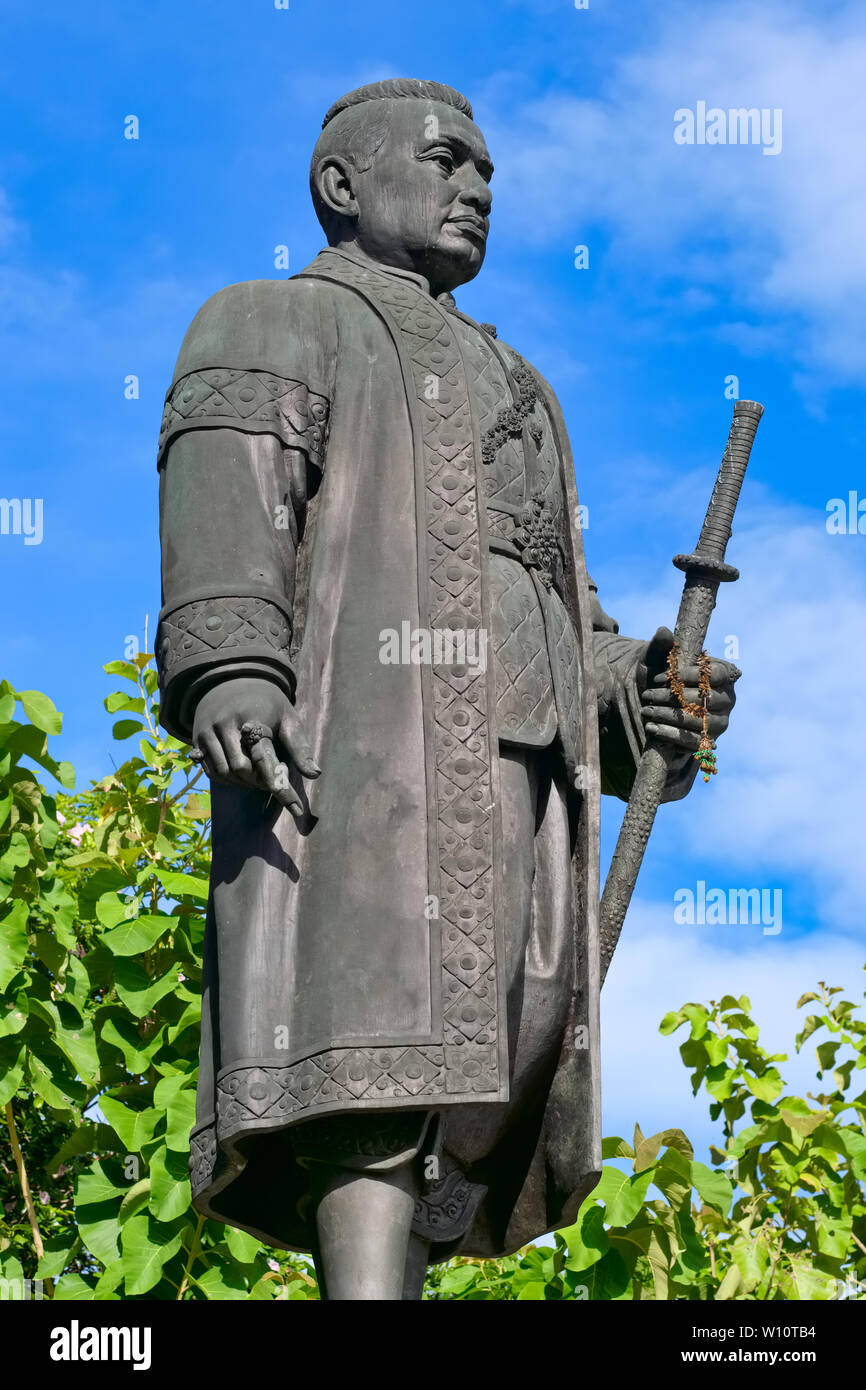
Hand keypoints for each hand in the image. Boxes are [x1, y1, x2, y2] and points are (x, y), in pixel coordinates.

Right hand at [191, 677, 319, 815]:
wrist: (230, 682)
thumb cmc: (266, 705)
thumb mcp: (287, 718)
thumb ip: (299, 746)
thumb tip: (315, 774)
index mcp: (253, 718)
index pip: (266, 759)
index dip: (281, 786)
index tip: (297, 809)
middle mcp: (227, 725)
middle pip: (243, 770)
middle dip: (260, 783)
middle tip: (273, 782)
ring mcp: (208, 732)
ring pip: (225, 773)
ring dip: (244, 784)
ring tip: (258, 778)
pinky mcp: (197, 741)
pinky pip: (212, 772)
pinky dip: (228, 780)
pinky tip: (241, 776)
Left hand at [637, 626, 739, 753]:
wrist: (655, 707)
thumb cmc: (658, 679)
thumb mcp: (655, 662)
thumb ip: (660, 647)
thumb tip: (664, 632)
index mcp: (724, 674)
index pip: (715, 674)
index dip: (687, 676)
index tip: (659, 678)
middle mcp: (728, 698)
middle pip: (704, 698)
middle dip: (672, 697)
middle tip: (647, 695)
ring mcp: (721, 722)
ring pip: (697, 719)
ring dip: (668, 715)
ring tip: (646, 710)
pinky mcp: (710, 741)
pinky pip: (693, 740)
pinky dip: (670, 733)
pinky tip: (652, 727)